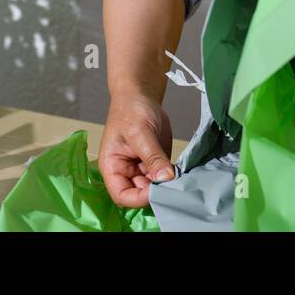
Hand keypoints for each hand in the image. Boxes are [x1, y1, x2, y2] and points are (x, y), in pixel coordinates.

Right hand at [98, 90, 174, 207]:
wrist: (140, 95)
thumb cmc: (130, 109)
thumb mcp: (140, 133)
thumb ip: (152, 157)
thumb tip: (166, 178)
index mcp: (112, 167)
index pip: (122, 195)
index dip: (139, 198)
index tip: (158, 190)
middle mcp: (126, 172)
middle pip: (140, 194)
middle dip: (157, 192)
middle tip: (174, 185)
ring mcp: (142, 169)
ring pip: (155, 188)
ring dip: (167, 186)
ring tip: (180, 178)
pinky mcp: (156, 164)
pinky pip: (165, 178)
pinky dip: (173, 178)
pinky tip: (182, 173)